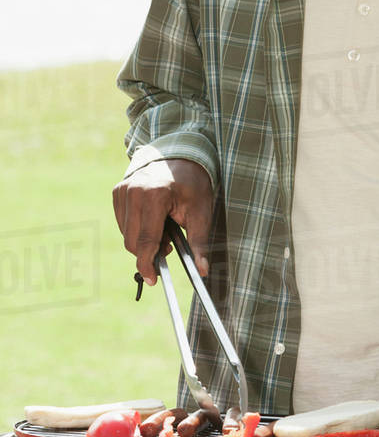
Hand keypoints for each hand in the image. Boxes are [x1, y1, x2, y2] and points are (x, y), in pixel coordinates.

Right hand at [112, 158, 212, 285]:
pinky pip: (123, 224)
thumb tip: (202, 270)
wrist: (179, 156)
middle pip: (133, 241)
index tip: (153, 280)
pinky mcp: (117, 191)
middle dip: (149, 252)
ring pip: (126, 235)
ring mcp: (123, 190)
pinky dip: (136, 229)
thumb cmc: (193, 184)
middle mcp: (134, 191)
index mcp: (155, 195)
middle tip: (169, 246)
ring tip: (164, 228)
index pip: (146, 240)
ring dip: (143, 240)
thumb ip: (199, 241)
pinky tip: (152, 219)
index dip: (148, 264)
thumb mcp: (202, 211)